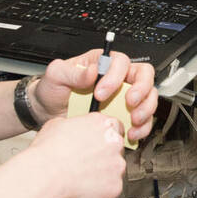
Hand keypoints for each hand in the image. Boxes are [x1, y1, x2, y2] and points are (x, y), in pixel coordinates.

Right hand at [28, 113, 126, 197]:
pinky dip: (101, 189)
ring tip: (82, 176)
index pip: (115, 127)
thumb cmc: (48, 152)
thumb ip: (74, 125)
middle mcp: (115, 142)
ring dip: (103, 173)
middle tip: (86, 162)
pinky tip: (84, 187)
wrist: (45, 176)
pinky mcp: (116, 185)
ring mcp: (117, 165)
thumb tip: (73, 129)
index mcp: (103, 124)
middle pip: (116, 149)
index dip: (104, 137)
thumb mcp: (57, 124)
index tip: (97, 143)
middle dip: (103, 155)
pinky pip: (111, 187)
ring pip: (114, 169)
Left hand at [34, 48, 159, 142]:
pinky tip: (131, 134)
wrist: (47, 113)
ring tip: (133, 121)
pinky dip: (142, 128)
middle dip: (141, 91)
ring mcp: (124, 98)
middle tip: (129, 104)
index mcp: (104, 64)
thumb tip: (93, 71)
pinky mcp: (124, 116)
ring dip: (146, 110)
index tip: (100, 93)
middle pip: (144, 76)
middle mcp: (118, 78)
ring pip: (149, 98)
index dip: (115, 77)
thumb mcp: (55, 75)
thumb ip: (72, 71)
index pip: (121, 62)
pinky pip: (143, 120)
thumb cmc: (53, 90)